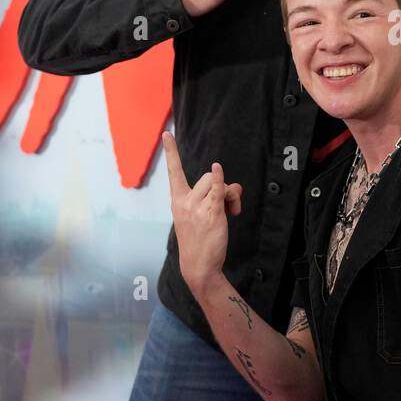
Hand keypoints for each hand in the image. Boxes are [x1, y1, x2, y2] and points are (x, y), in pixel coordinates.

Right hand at [162, 132, 242, 294]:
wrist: (199, 266)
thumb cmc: (200, 240)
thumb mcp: (200, 215)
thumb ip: (214, 196)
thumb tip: (234, 187)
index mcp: (178, 201)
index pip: (173, 172)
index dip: (171, 152)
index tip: (166, 134)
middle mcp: (184, 201)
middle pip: (207, 176)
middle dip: (222, 187)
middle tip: (229, 206)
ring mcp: (196, 207)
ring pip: (218, 183)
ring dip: (231, 194)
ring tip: (232, 211)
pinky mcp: (211, 213)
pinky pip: (218, 190)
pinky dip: (220, 180)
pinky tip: (219, 170)